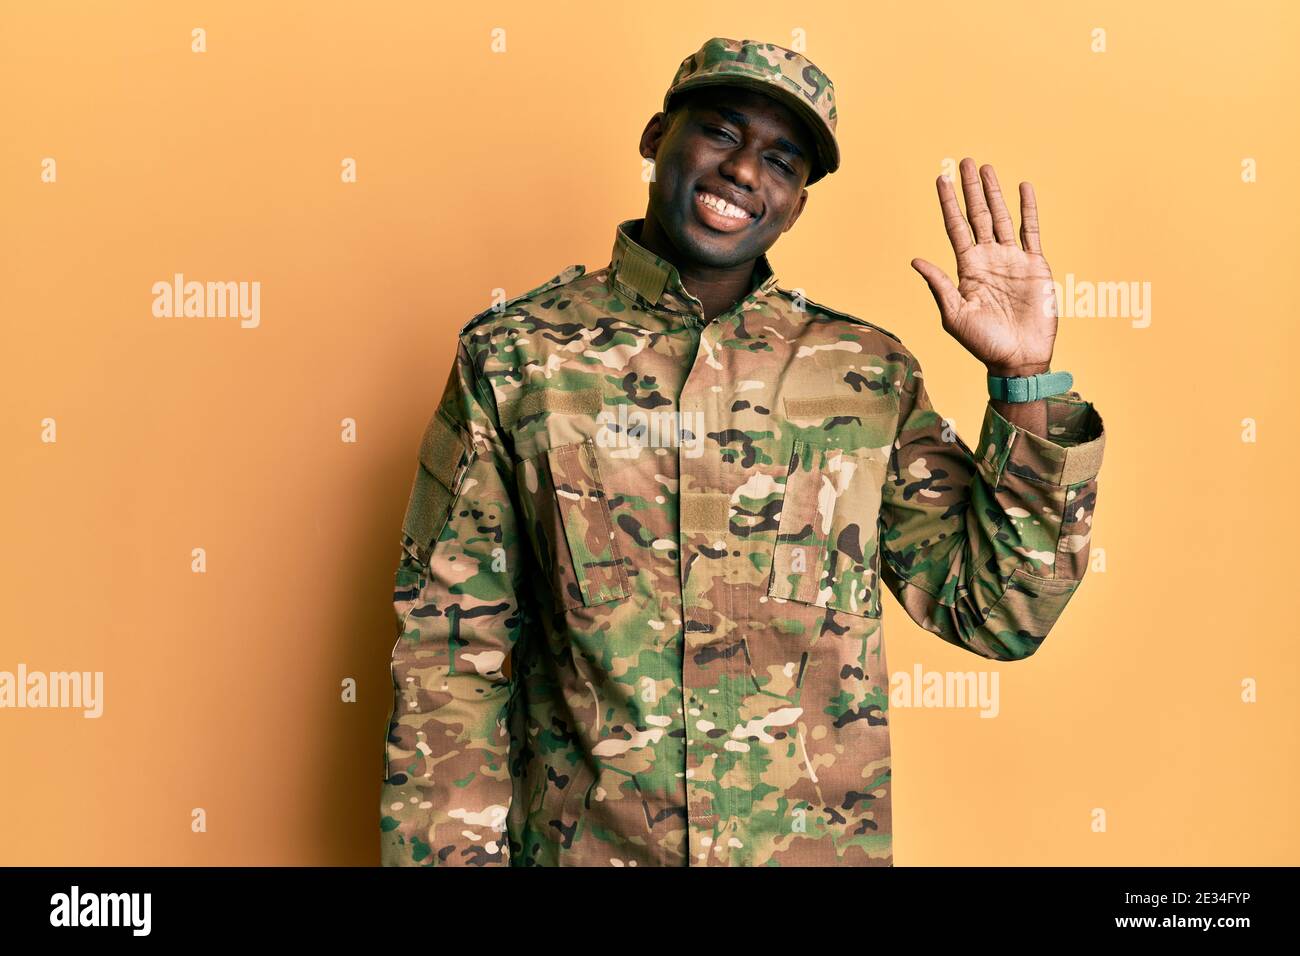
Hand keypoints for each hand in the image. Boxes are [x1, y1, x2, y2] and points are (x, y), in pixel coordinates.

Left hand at [910, 158, 1056, 377]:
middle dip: (971, 189)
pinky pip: (1031, 230)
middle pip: (978, 215)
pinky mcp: (1034, 265)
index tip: (941, 179)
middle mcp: (987, 259)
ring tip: (987, 167)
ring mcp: (1011, 259)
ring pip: (1002, 216)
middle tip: (965, 160)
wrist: (1017, 357)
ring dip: (995, 192)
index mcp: (966, 269)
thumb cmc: (982, 342)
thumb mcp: (954, 315)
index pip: (955, 228)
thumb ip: (939, 285)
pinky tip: (1023, 188)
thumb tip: (915, 260)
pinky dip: (1028, 209)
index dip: (948, 203)